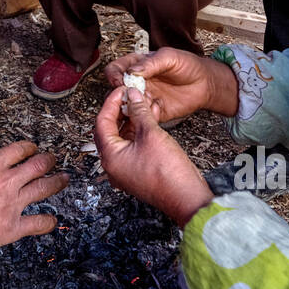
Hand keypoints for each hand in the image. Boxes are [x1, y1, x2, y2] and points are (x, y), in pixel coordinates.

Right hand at [0, 141, 67, 254]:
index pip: (19, 150)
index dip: (29, 148)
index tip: (32, 149)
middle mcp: (7, 181)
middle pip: (37, 165)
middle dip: (47, 161)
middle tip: (52, 160)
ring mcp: (13, 204)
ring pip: (43, 188)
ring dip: (56, 182)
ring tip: (63, 179)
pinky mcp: (13, 226)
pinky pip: (37, 223)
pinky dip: (47, 222)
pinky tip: (52, 221)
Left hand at [96, 87, 213, 225]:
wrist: (186, 198)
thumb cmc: (167, 173)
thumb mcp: (151, 134)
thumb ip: (139, 112)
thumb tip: (132, 95)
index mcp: (109, 156)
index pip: (102, 122)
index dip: (111, 102)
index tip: (121, 90)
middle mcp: (113, 164)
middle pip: (111, 129)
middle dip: (122, 110)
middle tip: (131, 95)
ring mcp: (125, 168)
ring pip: (124, 136)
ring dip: (134, 119)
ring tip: (145, 102)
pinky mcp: (138, 170)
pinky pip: (134, 145)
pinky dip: (141, 131)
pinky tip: (152, 116)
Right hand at [104, 47, 238, 121]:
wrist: (204, 83)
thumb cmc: (188, 65)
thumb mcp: (170, 57)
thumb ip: (151, 63)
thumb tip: (132, 71)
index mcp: (137, 66)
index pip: (115, 70)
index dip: (114, 76)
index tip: (120, 82)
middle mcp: (137, 83)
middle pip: (116, 91)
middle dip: (119, 95)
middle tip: (129, 96)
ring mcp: (143, 98)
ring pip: (126, 106)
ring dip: (130, 108)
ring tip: (142, 105)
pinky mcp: (153, 112)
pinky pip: (141, 117)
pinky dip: (144, 116)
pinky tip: (156, 110)